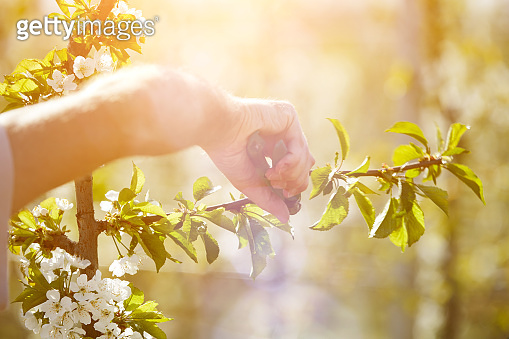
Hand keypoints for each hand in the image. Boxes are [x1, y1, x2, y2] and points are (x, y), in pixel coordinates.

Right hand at [201, 97, 314, 222]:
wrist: (218, 130)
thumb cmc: (227, 154)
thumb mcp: (251, 184)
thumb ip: (270, 199)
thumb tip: (286, 219)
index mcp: (272, 148)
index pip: (297, 169)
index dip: (295, 185)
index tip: (284, 194)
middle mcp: (282, 135)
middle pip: (306, 165)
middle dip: (295, 181)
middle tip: (277, 185)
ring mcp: (286, 125)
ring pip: (306, 158)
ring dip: (291, 174)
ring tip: (270, 176)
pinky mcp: (288, 115)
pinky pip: (300, 147)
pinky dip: (291, 163)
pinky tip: (276, 168)